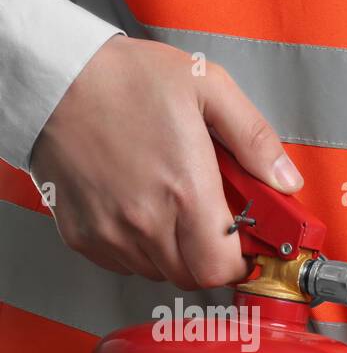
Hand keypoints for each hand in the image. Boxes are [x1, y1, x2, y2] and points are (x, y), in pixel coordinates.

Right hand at [29, 34, 302, 289]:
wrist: (54, 75)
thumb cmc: (123, 78)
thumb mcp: (209, 89)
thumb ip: (255, 140)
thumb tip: (286, 179)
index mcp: (184, 191)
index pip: (223, 268)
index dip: (240, 262)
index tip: (244, 244)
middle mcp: (145, 220)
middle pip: (193, 277)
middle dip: (211, 257)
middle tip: (211, 223)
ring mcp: (111, 231)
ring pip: (159, 272)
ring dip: (175, 253)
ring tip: (172, 208)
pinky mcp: (83, 235)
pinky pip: (123, 264)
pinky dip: (139, 249)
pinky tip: (142, 211)